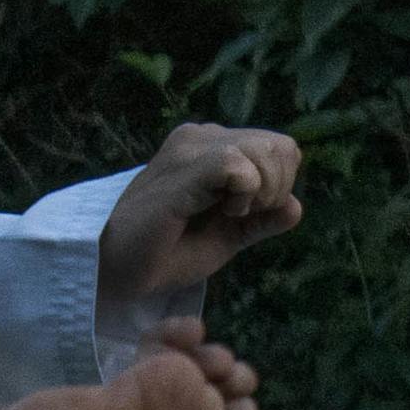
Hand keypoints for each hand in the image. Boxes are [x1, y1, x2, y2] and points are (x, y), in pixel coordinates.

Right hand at [95, 120, 304, 325]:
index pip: (280, 148)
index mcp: (210, 147)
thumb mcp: (225, 238)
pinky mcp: (183, 168)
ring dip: (262, 191)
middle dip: (277, 188)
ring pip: (268, 149)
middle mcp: (200, 138)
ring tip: (229, 213)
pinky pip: (239, 164)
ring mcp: (190, 148)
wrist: (114, 271)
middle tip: (240, 215)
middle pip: (282, 146)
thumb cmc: (163, 254)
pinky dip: (245, 192)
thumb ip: (259, 222)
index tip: (245, 213)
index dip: (279, 184)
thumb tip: (295, 208)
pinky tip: (221, 210)